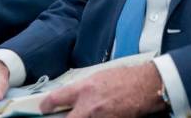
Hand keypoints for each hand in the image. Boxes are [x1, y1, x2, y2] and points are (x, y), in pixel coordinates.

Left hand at [40, 62, 166, 117]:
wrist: (146, 86)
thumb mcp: (99, 77)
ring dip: (80, 117)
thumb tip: (71, 97)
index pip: (55, 99)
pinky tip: (98, 114)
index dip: (47, 105)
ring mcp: (98, 117)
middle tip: (64, 115)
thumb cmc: (126, 78)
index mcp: (84, 89)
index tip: (44, 108)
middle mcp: (88, 106)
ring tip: (87, 112)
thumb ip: (83, 88)